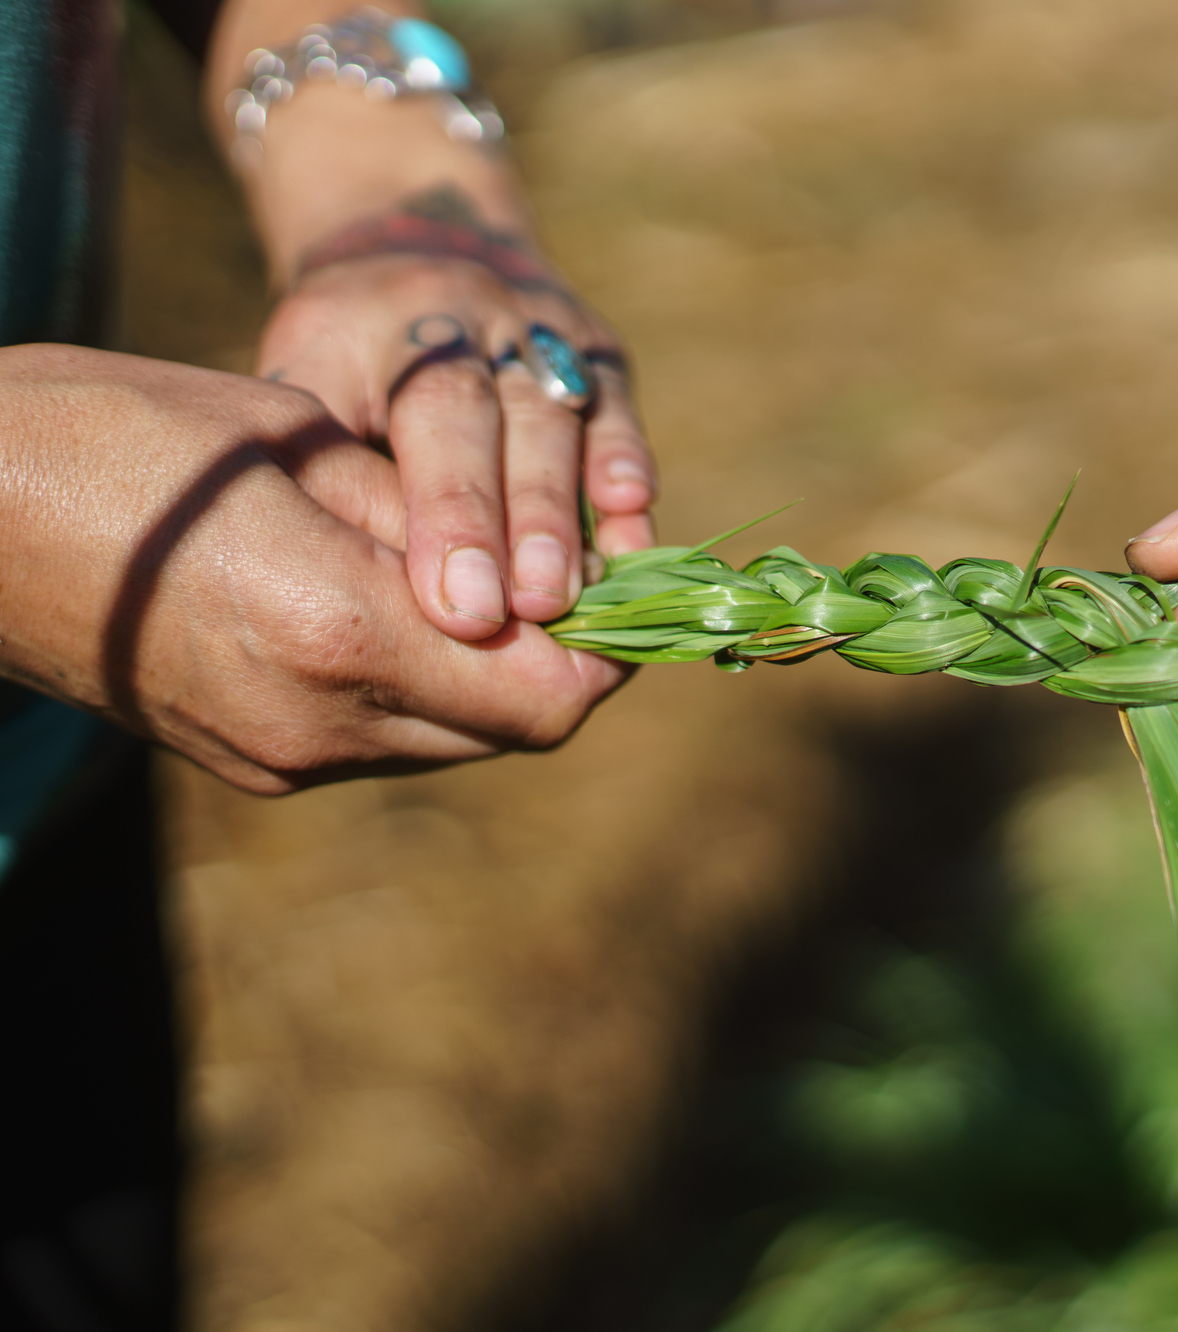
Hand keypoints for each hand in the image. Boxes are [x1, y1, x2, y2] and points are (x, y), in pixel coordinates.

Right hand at [0, 345, 628, 793]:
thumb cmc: (120, 438)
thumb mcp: (297, 443)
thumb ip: (426, 517)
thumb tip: (539, 570)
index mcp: (338, 630)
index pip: (549, 693)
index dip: (607, 645)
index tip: (622, 582)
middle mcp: (318, 723)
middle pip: (518, 730)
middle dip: (560, 659)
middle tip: (567, 578)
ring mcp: (279, 759)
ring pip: (456, 741)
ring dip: (492, 678)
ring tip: (479, 584)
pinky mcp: (249, 765)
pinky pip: (385, 740)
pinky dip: (424, 688)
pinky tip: (399, 609)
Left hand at [200, 2, 656, 642]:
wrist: (416, 241)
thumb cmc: (344, 358)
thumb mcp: (300, 385)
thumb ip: (321, 465)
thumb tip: (353, 585)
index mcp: (378, 328)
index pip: (424, 419)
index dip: (447, 512)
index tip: (459, 605)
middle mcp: (467, 320)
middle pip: (494, 419)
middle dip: (511, 520)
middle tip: (522, 609)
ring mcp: (540, 331)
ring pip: (559, 420)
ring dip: (567, 514)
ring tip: (571, 597)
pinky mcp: (597, 351)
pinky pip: (618, 414)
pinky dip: (627, 472)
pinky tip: (634, 531)